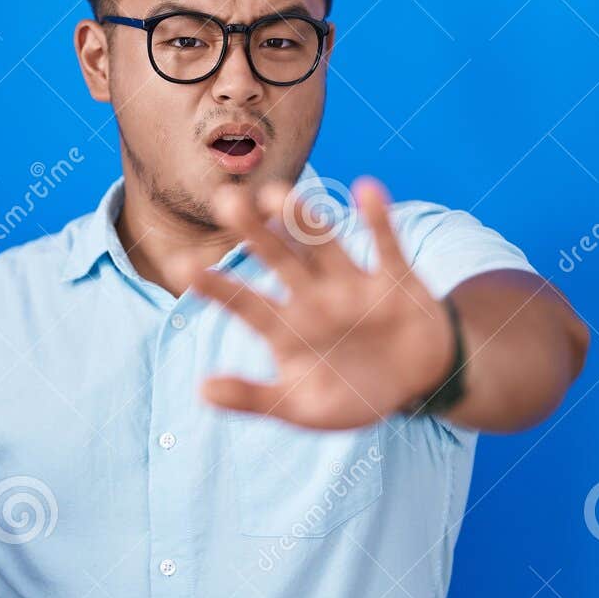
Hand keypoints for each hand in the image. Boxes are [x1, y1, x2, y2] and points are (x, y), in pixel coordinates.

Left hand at [188, 176, 454, 429]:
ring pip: (325, 245)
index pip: (245, 303)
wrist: (415, 383)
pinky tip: (366, 190)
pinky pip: (386, 246)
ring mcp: (353, 285)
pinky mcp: (395, 280)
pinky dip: (378, 221)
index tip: (182, 266)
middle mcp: (313, 296)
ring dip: (305, 218)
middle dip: (255, 232)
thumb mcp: (300, 407)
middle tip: (225, 201)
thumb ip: (253, 398)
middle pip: (280, 258)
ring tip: (277, 194)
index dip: (217, 286)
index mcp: (286, 328)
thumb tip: (201, 391)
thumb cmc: (350, 395)